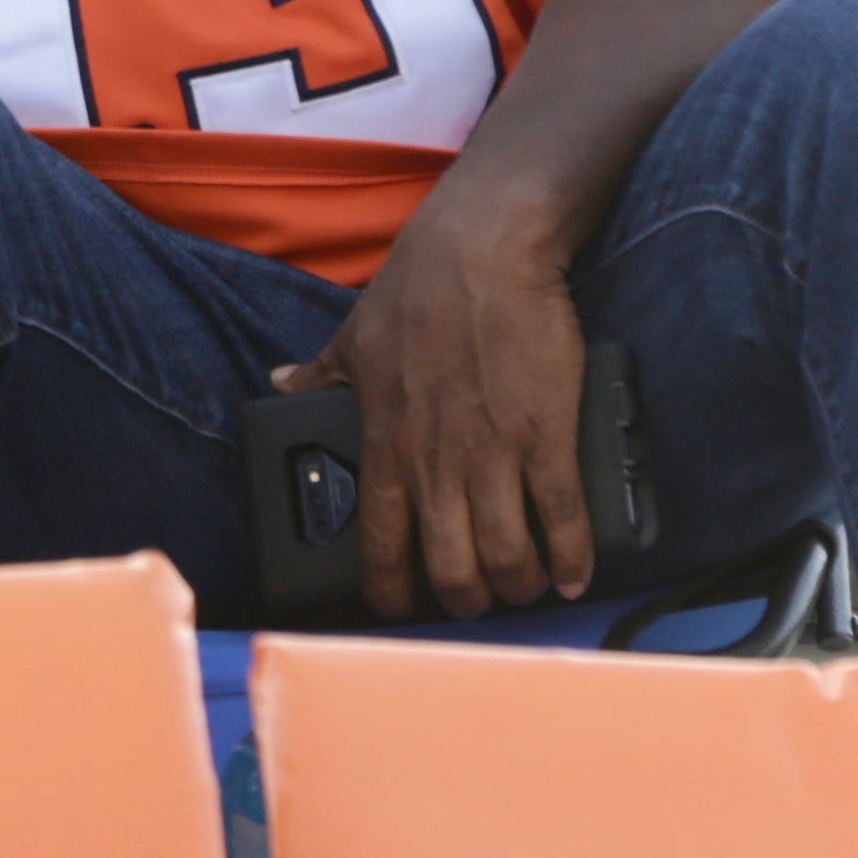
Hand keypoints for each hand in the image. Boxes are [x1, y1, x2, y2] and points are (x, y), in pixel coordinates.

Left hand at [273, 203, 593, 619]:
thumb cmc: (416, 289)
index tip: (401, 606)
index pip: (379, 543)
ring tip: (526, 587)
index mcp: (386, 445)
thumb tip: (282, 381)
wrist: (482, 251)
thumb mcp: (353, 336)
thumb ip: (320, 371)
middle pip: (451, 567)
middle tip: (478, 601)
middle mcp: (437, 462)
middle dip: (466, 598)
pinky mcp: (546, 435)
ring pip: (506, 554)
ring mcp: (495, 453)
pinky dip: (572, 556)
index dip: (390, 589)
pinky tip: (575, 573)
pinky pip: (563, 515)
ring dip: (518, 584)